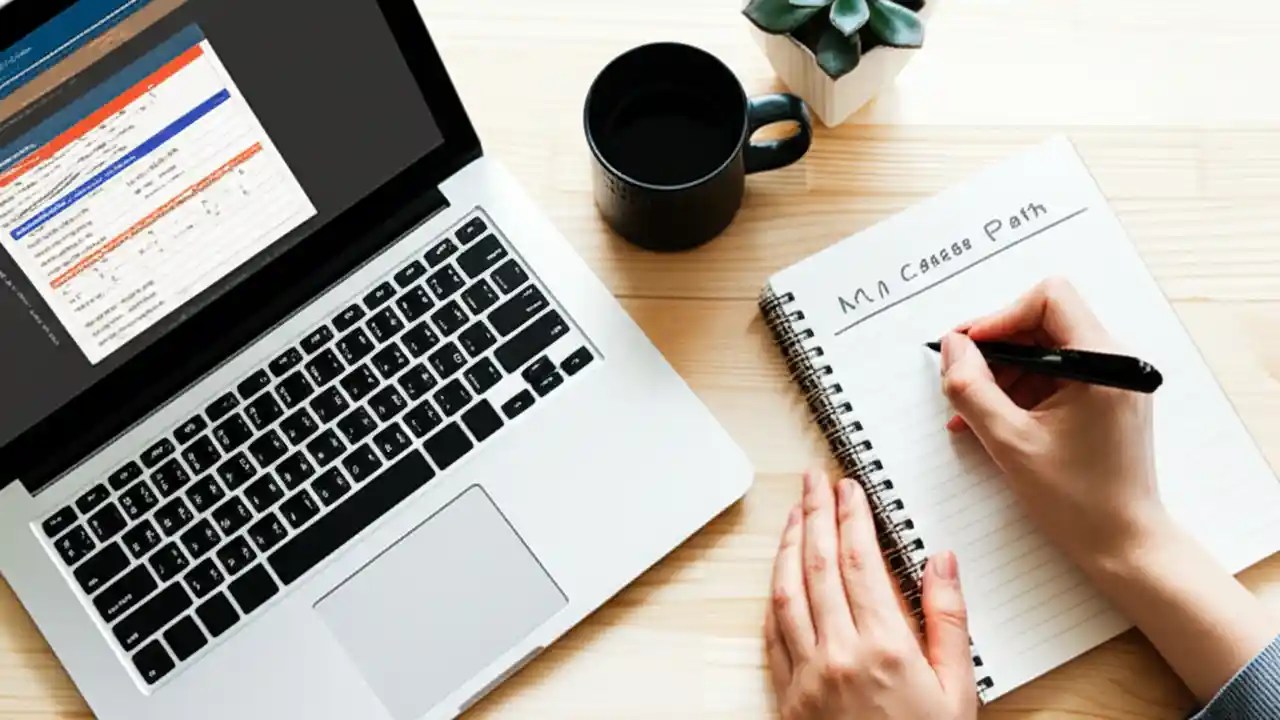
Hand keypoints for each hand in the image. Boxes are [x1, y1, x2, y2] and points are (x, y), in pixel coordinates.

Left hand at [765, 470, 977, 719]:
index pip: (858, 560)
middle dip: (813, 514)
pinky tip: (780, 576)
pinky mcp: (787, 697)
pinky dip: (774, 595)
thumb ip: (948, 618)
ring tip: (794, 515)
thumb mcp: (958, 689)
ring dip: (787, 546)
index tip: (848, 487)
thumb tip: (943, 560)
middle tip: (813, 481)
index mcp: (885, 647)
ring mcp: (806, 676)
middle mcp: (838, 654)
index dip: (850, 516)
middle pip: (816, 564)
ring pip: (785, 592)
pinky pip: (772, 632)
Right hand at [938, 277, 1165, 566]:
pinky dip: (1019, 392)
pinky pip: (1053, 377)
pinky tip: (991, 421)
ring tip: (970, 413)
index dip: (1000, 317)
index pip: (1050, 299)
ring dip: (1002, 375)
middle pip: (1043, 322)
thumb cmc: (1080, 502)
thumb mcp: (1009, 442)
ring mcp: (1111, 381)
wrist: (1123, 546)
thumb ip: (972, 389)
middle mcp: (1114, 363)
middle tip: (959, 377)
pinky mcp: (1103, 400)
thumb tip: (952, 348)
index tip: (969, 348)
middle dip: (996, 349)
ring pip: (1043, 350)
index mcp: (1103, 363)